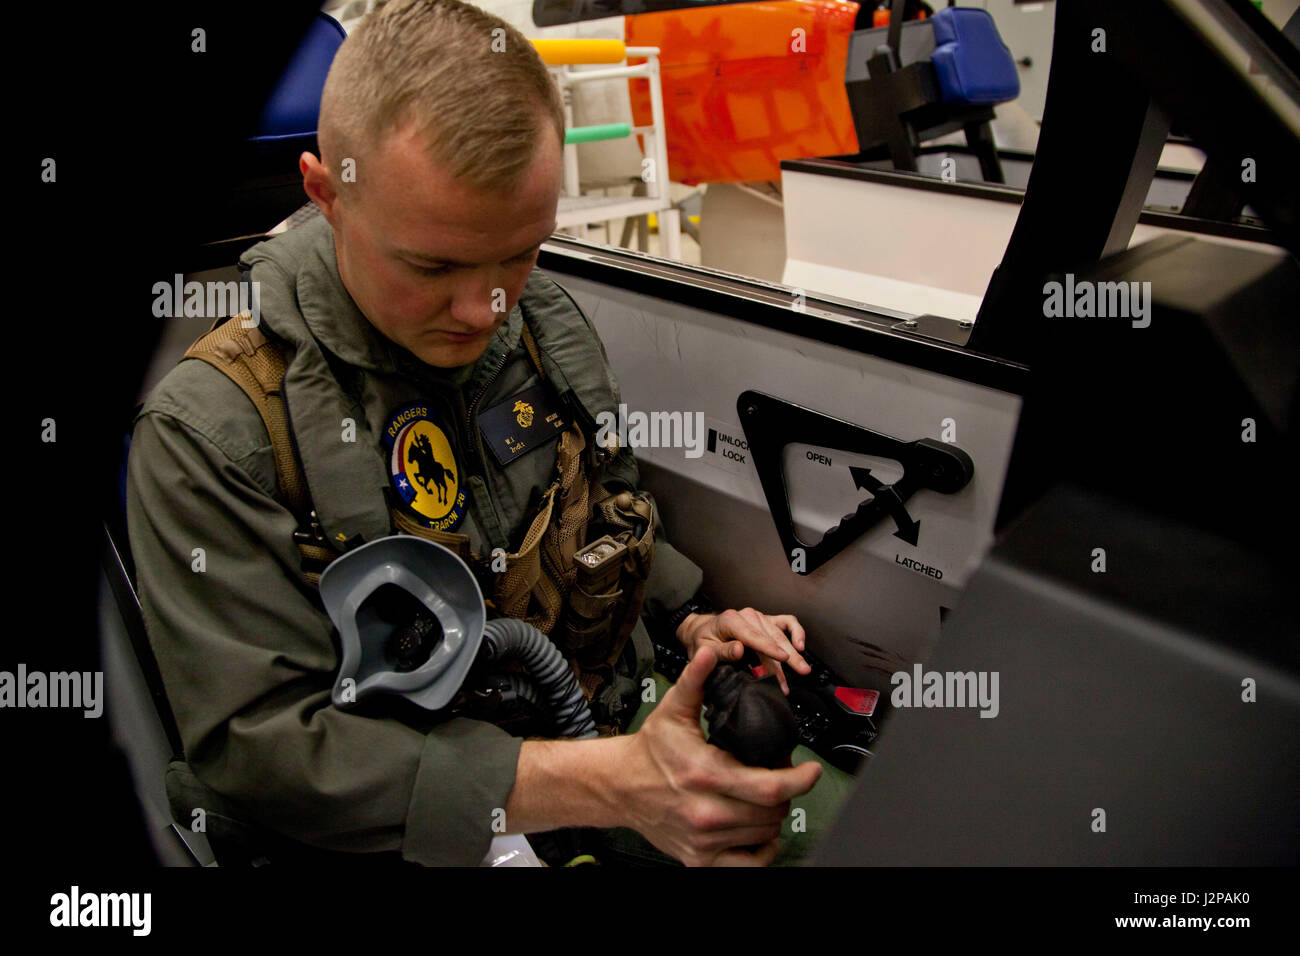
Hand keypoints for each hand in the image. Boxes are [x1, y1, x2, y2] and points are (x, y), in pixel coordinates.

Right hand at [620, 646, 821, 865]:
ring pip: (764, 835)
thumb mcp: (673, 710)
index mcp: (704, 773)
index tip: (810, 770)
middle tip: (783, 776)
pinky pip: (749, 865)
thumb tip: (710, 653)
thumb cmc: (650, 750)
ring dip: (774, 816)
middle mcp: (705, 812)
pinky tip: (759, 829)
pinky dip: (763, 849)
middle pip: (773, 813)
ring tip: (768, 796)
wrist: (619, 787)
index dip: (800, 780)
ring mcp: (703, 840)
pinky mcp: (699, 859)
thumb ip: (696, 680)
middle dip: (786, 793)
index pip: (769, 786)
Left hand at [677, 607, 811, 693]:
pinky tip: (800, 645)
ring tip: (803, 669)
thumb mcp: (704, 649)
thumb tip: (740, 650)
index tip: (783, 658)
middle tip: (802, 670)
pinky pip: (786, 622)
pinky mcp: (766, 621)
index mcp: (731, 620)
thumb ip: (722, 651)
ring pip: (780, 635)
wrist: (702, 631)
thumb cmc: (703, 641)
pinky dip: (796, 631)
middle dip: (789, 655)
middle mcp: (748, 616)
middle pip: (772, 637)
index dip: (770, 648)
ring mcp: (759, 618)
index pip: (754, 636)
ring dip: (793, 653)